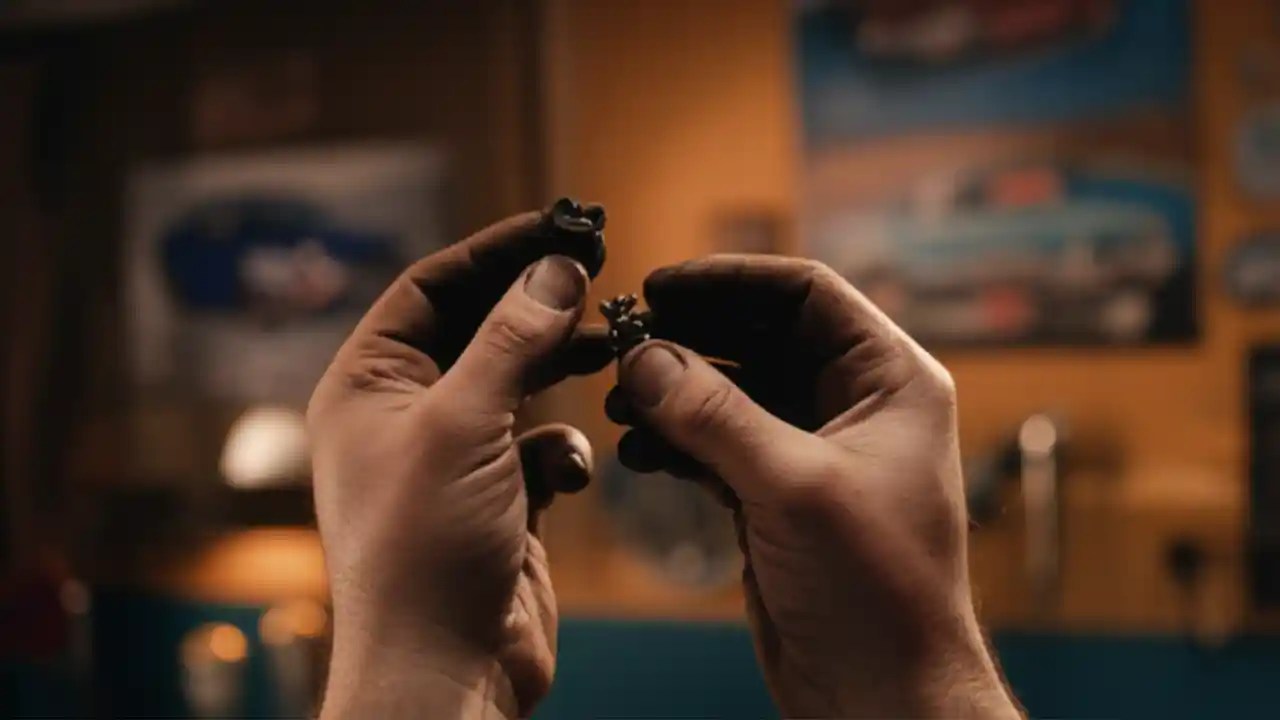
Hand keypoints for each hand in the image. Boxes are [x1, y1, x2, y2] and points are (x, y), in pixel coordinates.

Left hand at [308, 205, 611, 718]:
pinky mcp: (498, 499)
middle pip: (479, 329)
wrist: (445, 670)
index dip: (494, 251)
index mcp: (366, 385)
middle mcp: (404, 415)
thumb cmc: (425, 549)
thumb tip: (555, 268)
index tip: (560, 224)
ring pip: (517, 385)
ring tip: (611, 350)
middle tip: (600, 277)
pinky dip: (563, 451)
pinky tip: (569, 473)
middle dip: (538, 306)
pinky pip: (540, 447)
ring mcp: (452, 459)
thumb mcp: (464, 424)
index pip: (430, 287)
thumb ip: (513, 339)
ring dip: (560, 370)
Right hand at [608, 256, 1019, 717]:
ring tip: (619, 402)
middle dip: (691, 338)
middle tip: (624, 342)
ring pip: (732, 393)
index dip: (732, 280)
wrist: (882, 694)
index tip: (661, 286)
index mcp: (889, 381)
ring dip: (674, 393)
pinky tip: (637, 450)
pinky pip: (717, 446)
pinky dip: (676, 442)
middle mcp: (854, 406)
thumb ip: (716, 415)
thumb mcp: (794, 486)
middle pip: (760, 337)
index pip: (807, 294)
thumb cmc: (876, 590)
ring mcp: (812, 451)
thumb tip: (645, 359)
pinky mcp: (777, 497)